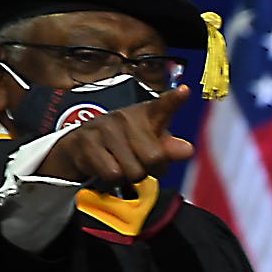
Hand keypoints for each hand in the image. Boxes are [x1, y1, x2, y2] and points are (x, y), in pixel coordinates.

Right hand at [35, 86, 195, 187]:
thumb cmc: (127, 143)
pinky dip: (114, 179)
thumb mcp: (152, 143)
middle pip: (154, 159)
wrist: (83, 144)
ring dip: (131, 176)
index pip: (163, 106)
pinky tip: (108, 166)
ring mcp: (105, 128)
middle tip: (141, 162)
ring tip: (122, 163)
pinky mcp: (88, 142)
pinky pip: (113, 175)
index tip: (184, 91)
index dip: (174, 100)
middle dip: (151, 169)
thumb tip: (188, 150)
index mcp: (148, 114)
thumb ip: (170, 148)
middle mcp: (126, 117)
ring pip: (133, 171)